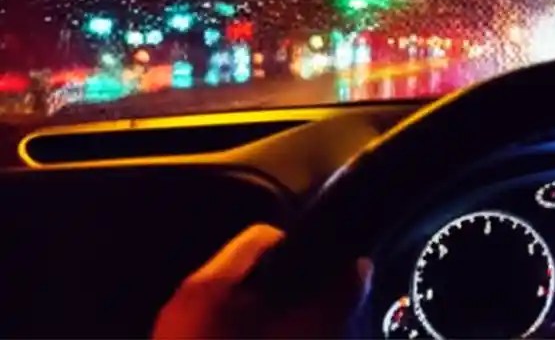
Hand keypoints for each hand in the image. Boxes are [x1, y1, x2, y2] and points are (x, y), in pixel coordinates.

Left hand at [153, 224, 371, 338]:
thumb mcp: (299, 335)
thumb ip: (331, 301)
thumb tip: (359, 267)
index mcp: (209, 288)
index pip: (262, 239)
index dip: (304, 249)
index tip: (332, 275)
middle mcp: (188, 302)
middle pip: (254, 273)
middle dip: (294, 287)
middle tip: (325, 309)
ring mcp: (181, 333)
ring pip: (244, 306)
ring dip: (277, 316)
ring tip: (305, 332)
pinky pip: (229, 330)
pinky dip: (254, 332)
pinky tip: (281, 338)